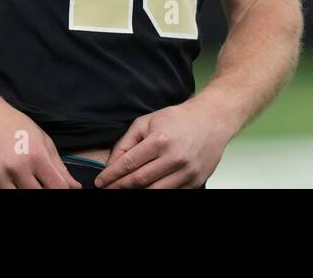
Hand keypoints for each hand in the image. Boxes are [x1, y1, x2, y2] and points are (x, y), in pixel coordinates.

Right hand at [0, 98, 81, 188]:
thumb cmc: (13, 125)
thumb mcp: (42, 140)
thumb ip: (59, 166)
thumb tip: (75, 187)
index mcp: (36, 155)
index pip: (57, 187)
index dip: (62, 192)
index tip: (60, 190)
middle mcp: (17, 168)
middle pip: (38, 196)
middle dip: (42, 192)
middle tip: (39, 183)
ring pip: (17, 199)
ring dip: (22, 192)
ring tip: (22, 180)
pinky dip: (5, 190)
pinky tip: (6, 180)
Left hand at [94, 98, 232, 188]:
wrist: (212, 120)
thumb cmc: (178, 119)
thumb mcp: (147, 121)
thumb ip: (127, 142)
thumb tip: (112, 163)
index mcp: (160, 141)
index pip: (129, 164)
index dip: (111, 175)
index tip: (101, 182)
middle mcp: (174, 158)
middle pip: (139, 181)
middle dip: (119, 187)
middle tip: (108, 189)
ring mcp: (186, 172)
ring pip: (154, 192)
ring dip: (136, 193)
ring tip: (125, 190)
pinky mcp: (195, 181)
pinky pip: (171, 194)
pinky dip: (156, 193)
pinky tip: (147, 189)